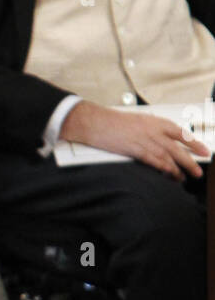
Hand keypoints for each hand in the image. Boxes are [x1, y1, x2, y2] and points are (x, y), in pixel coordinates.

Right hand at [59, 101, 206, 179]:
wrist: (97, 122)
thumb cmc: (113, 122)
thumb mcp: (137, 121)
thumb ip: (151, 130)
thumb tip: (161, 141)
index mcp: (155, 121)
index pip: (181, 133)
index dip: (194, 143)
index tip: (203, 150)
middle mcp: (153, 130)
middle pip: (177, 147)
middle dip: (190, 160)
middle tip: (198, 171)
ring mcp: (145, 140)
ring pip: (168, 156)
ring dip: (178, 169)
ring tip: (185, 177)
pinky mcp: (135, 149)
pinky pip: (155, 161)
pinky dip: (164, 169)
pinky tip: (170, 175)